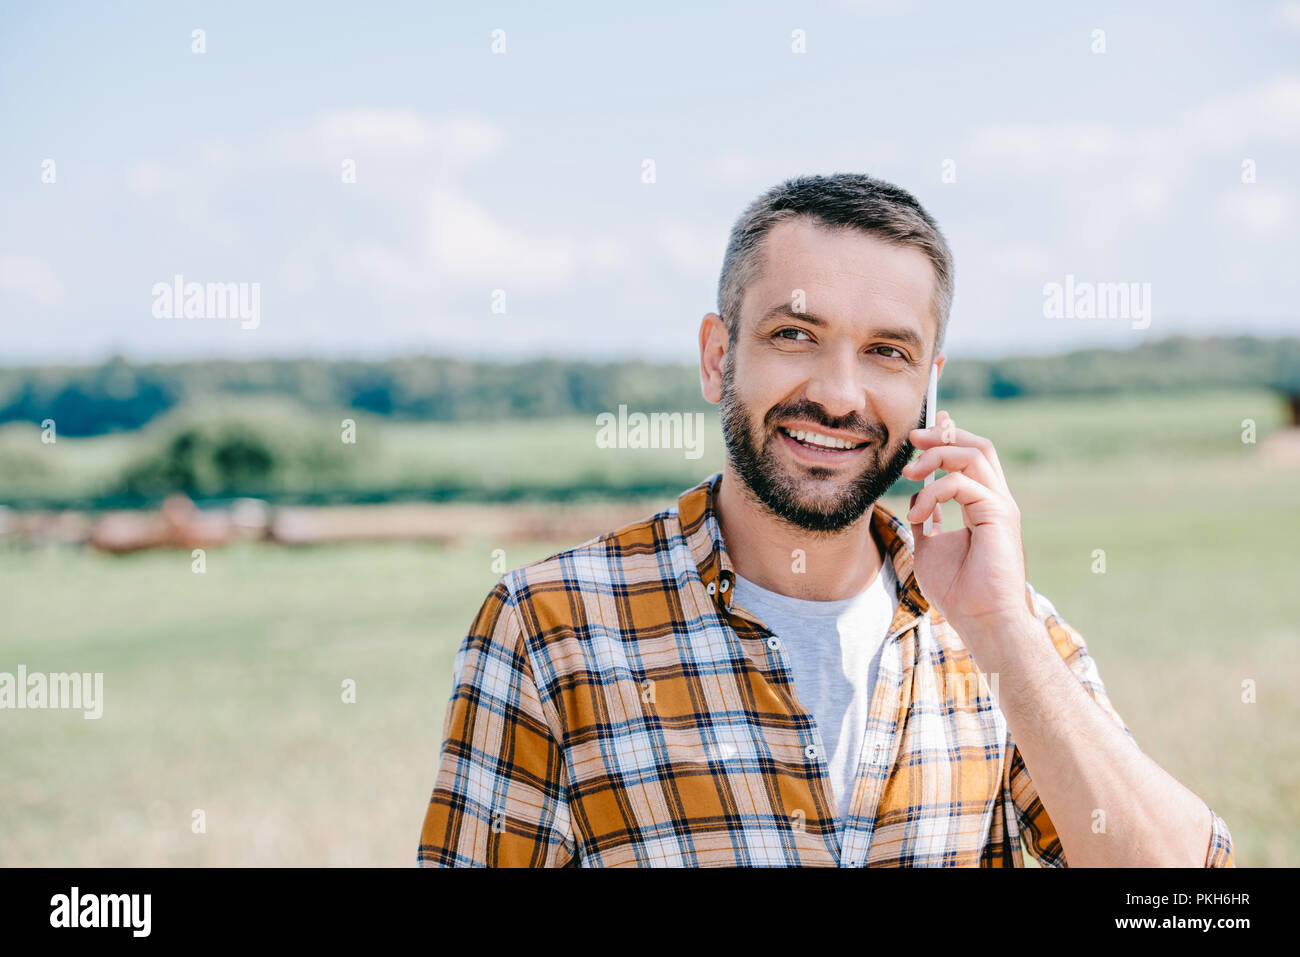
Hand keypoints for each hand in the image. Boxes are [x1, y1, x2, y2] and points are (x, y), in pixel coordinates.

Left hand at [902, 410, 1028, 636]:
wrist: (982, 620)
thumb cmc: (958, 590)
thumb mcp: (930, 547)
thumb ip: (927, 518)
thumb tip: (916, 497)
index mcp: (984, 505)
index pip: (972, 457)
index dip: (950, 436)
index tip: (923, 428)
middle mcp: (996, 500)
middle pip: (977, 446)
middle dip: (943, 435)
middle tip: (912, 437)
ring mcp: (1001, 505)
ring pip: (973, 455)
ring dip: (935, 456)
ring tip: (908, 474)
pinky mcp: (1000, 514)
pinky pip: (962, 484)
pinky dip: (933, 493)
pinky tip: (918, 516)